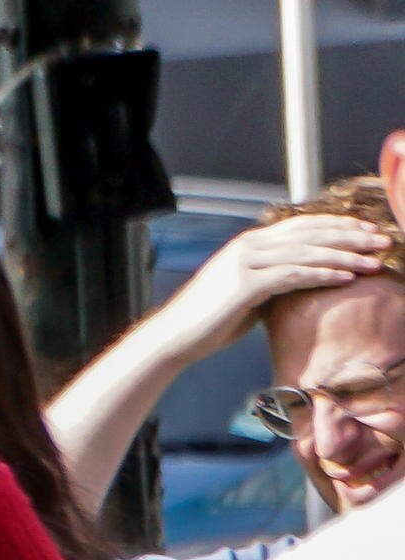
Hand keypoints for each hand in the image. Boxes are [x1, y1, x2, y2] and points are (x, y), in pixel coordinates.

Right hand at [185, 210, 389, 339]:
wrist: (177, 334)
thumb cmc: (214, 318)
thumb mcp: (250, 291)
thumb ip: (274, 278)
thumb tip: (305, 280)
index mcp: (250, 243)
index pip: (302, 225)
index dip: (338, 224)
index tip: (368, 231)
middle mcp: (248, 246)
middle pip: (309, 233)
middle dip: (350, 235)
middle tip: (383, 239)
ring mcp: (244, 264)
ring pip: (304, 252)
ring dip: (345, 255)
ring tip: (374, 261)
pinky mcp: (244, 285)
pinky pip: (291, 275)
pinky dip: (321, 274)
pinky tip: (346, 277)